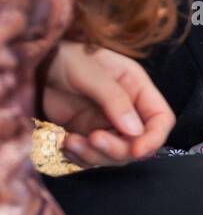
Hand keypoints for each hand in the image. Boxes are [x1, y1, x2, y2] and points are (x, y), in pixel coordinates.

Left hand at [41, 42, 173, 166]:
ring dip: (95, 155)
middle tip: (94, 139)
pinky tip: (64, 143)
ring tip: (70, 141)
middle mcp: (128, 110)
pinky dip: (80, 157)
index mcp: (137, 88)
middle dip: (118, 149)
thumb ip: (114, 99)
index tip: (136, 149)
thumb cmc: (60, 56)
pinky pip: (94, 158)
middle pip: (139, 144)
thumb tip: (135, 131)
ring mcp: (108, 126)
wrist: (29, 65)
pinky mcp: (88, 137)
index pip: (161, 120)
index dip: (154, 138)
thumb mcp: (89, 70)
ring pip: (116, 156)